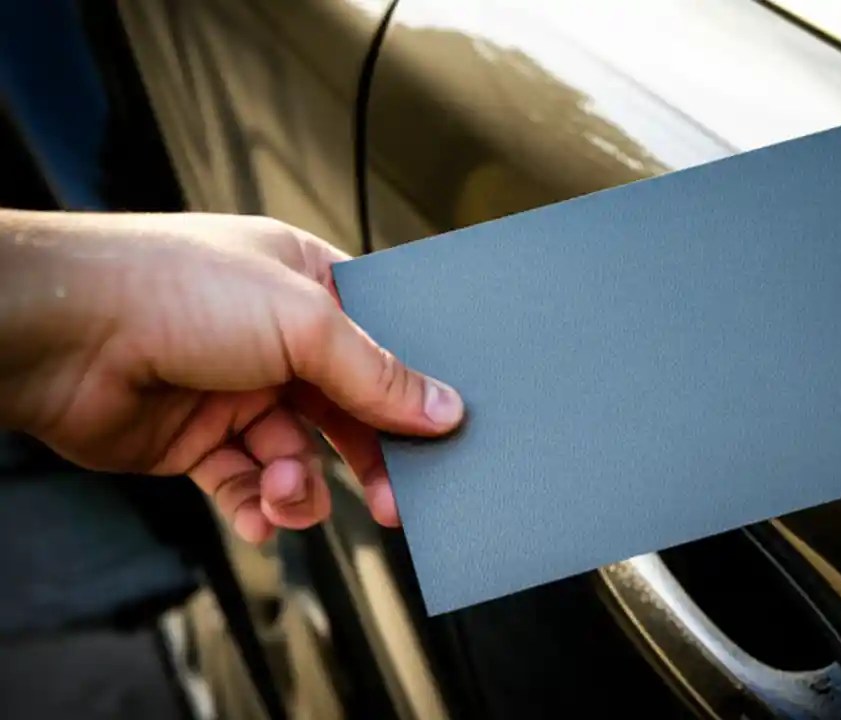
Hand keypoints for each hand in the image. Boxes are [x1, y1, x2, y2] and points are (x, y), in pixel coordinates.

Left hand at [0, 210, 463, 541]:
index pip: (380, 342)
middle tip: (393, 503)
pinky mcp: (197, 440)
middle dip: (368, 460)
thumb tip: (444, 409)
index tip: (439, 433)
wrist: (59, 333)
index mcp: (306, 283)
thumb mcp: (303, 324)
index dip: (409, 389)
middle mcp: (274, 337)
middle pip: (346, 409)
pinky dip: (257, 507)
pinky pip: (246, 484)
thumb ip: (377, 375)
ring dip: (300, 487)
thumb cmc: (173, 288)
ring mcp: (235, 389)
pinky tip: (260, 517)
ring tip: (287, 496)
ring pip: (298, 456)